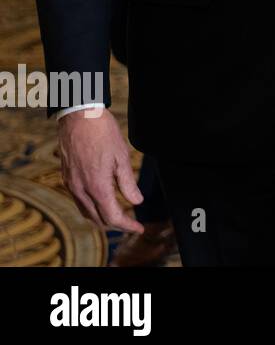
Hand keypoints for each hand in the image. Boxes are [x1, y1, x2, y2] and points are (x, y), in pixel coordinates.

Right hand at [58, 107, 143, 233]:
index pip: (112, 216)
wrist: (78, 117)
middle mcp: (80, 189)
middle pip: (97, 218)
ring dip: (102, 217)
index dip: (127, 225)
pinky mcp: (66, 178)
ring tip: (118, 215)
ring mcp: (70, 184)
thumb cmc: (102, 133)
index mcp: (97, 186)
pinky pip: (78, 200)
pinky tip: (101, 201)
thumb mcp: (122, 157)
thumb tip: (136, 201)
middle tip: (131, 223)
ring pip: (86, 211)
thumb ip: (128, 183)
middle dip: (115, 224)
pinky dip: (91, 207)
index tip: (138, 228)